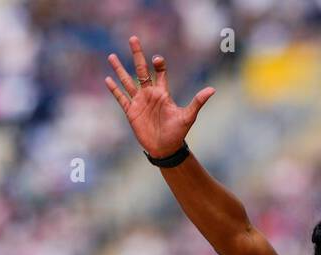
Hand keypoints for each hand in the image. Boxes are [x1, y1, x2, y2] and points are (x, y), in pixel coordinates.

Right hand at [104, 35, 214, 158]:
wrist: (166, 149)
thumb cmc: (178, 133)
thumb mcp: (188, 116)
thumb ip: (197, 102)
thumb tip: (212, 90)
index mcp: (162, 93)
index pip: (159, 72)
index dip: (158, 63)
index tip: (156, 59)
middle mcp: (149, 94)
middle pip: (141, 70)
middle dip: (137, 55)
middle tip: (133, 38)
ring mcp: (139, 102)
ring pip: (127, 81)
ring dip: (119, 69)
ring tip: (112, 56)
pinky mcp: (131, 112)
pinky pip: (121, 98)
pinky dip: (114, 89)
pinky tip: (108, 79)